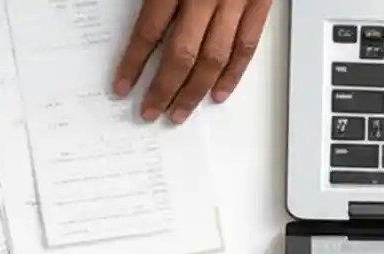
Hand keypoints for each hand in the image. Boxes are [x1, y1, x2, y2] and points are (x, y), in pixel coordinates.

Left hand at [114, 0, 272, 123]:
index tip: (122, 86)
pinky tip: (218, 92)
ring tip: (178, 112)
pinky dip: (233, 74)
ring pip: (214, 58)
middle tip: (149, 110)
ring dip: (195, 92)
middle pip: (181, 54)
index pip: (149, 31)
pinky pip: (247, 45)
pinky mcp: (261, 0)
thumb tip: (138, 17)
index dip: (133, 63)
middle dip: (163, 89)